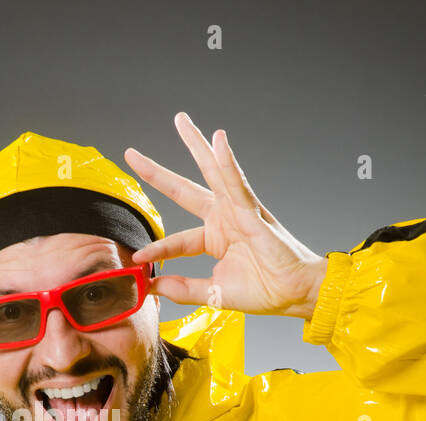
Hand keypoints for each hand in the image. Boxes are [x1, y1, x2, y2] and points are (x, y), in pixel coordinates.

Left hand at [124, 112, 327, 318]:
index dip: (157, 250)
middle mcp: (222, 218)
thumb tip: (154, 287)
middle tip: (131, 154)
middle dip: (157, 172)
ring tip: (180, 121)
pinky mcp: (252, 210)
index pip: (176, 241)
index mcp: (214, 238)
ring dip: (196, 145)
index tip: (138, 259)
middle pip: (182, 190)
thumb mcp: (214, 293)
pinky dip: (228, 162)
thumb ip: (184, 289)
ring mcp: (236, 210)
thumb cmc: (264, 291)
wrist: (294, 293)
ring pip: (210, 172)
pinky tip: (218, 140)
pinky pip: (237, 183)